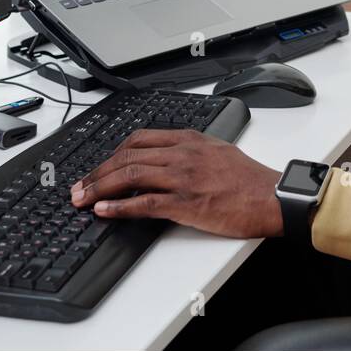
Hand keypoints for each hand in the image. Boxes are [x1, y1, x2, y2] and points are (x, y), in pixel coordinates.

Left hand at [68, 128, 284, 238]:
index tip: (100, 166)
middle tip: (79, 185)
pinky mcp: (186, 203)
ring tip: (82, 199)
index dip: (112, 153)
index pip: (139, 139)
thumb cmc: (249, 179)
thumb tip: (166, 159)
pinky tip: (105, 211)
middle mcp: (182, 154)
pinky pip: (144, 203)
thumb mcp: (217, 150)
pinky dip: (120, 207)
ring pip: (129, 175)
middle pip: (127, 156)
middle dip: (97, 172)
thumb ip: (190, 151)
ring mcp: (182, 178)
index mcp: (189, 140)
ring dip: (100, 188)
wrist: (272, 197)